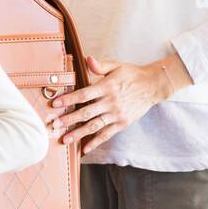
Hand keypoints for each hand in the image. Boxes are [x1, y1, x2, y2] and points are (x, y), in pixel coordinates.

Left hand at [44, 55, 172, 154]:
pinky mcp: (122, 123)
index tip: (55, 104)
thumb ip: (100, 66)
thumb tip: (87, 59)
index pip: (84, 94)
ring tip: (65, 139)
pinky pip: (107, 134)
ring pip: (94, 126)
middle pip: (86, 112)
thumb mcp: (116, 66)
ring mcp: (117, 114)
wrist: (153, 85)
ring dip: (78, 133)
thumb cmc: (132, 74)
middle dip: (69, 119)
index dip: (68, 99)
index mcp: (107, 87)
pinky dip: (96, 142)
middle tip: (54, 125)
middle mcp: (111, 102)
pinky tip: (85, 149)